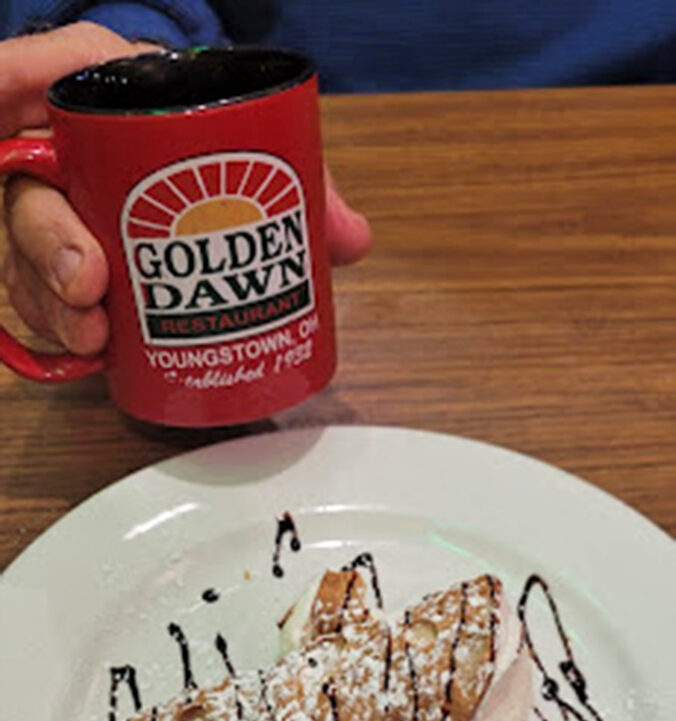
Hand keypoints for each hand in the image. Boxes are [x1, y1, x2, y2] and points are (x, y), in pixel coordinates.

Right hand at [1, 23, 371, 357]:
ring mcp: (59, 215)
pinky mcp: (63, 270)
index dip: (8, 85)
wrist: (209, 172)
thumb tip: (350, 242)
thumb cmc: (220, 151)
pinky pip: (44, 301)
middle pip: (30, 193)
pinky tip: (87, 350)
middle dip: (52, 244)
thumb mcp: (263, 149)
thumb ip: (306, 185)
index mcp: (106, 101)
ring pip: (28, 257)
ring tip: (95, 334)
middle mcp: (68, 157)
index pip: (30, 73)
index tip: (3, 98)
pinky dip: (61, 330)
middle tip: (91, 284)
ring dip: (55, 304)